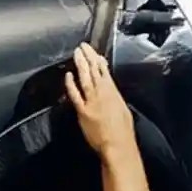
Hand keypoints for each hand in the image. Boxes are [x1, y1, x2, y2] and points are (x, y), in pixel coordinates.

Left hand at [65, 43, 135, 158]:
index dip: (99, 61)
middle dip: (89, 57)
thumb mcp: (123, 109)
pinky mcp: (82, 110)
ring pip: (85, 78)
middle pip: (94, 71)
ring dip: (80, 64)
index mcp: (113, 92)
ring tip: (77, 53)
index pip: (105, 72)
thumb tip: (110, 92)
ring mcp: (91, 101)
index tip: (95, 53)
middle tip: (83, 46)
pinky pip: (75, 94)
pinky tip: (68, 75)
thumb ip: (114, 98)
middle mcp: (102, 93)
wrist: (117, 144)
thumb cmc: (123, 131)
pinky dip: (71, 84)